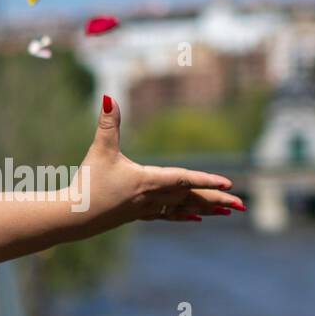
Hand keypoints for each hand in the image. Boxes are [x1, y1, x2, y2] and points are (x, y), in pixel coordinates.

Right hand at [81, 97, 243, 227]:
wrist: (72, 217)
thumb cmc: (86, 184)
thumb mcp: (99, 150)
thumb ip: (107, 124)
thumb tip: (107, 97)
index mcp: (146, 181)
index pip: (182, 180)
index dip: (206, 180)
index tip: (228, 184)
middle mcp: (152, 198)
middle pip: (191, 198)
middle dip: (217, 200)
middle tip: (242, 205)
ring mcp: (147, 209)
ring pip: (184, 208)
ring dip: (207, 208)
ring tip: (229, 211)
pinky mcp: (140, 215)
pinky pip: (170, 215)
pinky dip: (186, 215)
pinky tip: (198, 217)